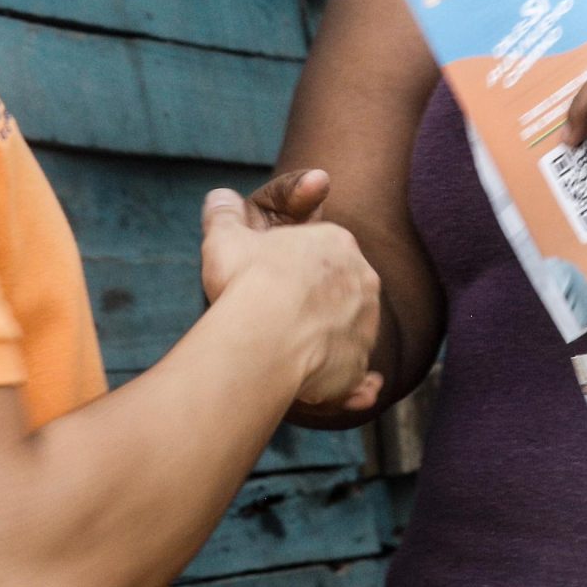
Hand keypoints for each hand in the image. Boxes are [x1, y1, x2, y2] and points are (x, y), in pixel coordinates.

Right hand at [199, 186, 382, 412]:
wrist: (263, 339)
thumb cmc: (246, 282)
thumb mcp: (226, 235)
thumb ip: (225, 213)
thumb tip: (220, 197)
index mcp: (337, 242)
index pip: (319, 250)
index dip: (290, 265)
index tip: (267, 280)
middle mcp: (363, 280)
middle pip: (337, 291)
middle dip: (313, 302)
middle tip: (276, 317)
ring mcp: (365, 325)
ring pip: (345, 331)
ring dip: (326, 340)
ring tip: (291, 353)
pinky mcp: (358, 365)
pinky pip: (352, 374)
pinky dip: (345, 383)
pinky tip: (331, 389)